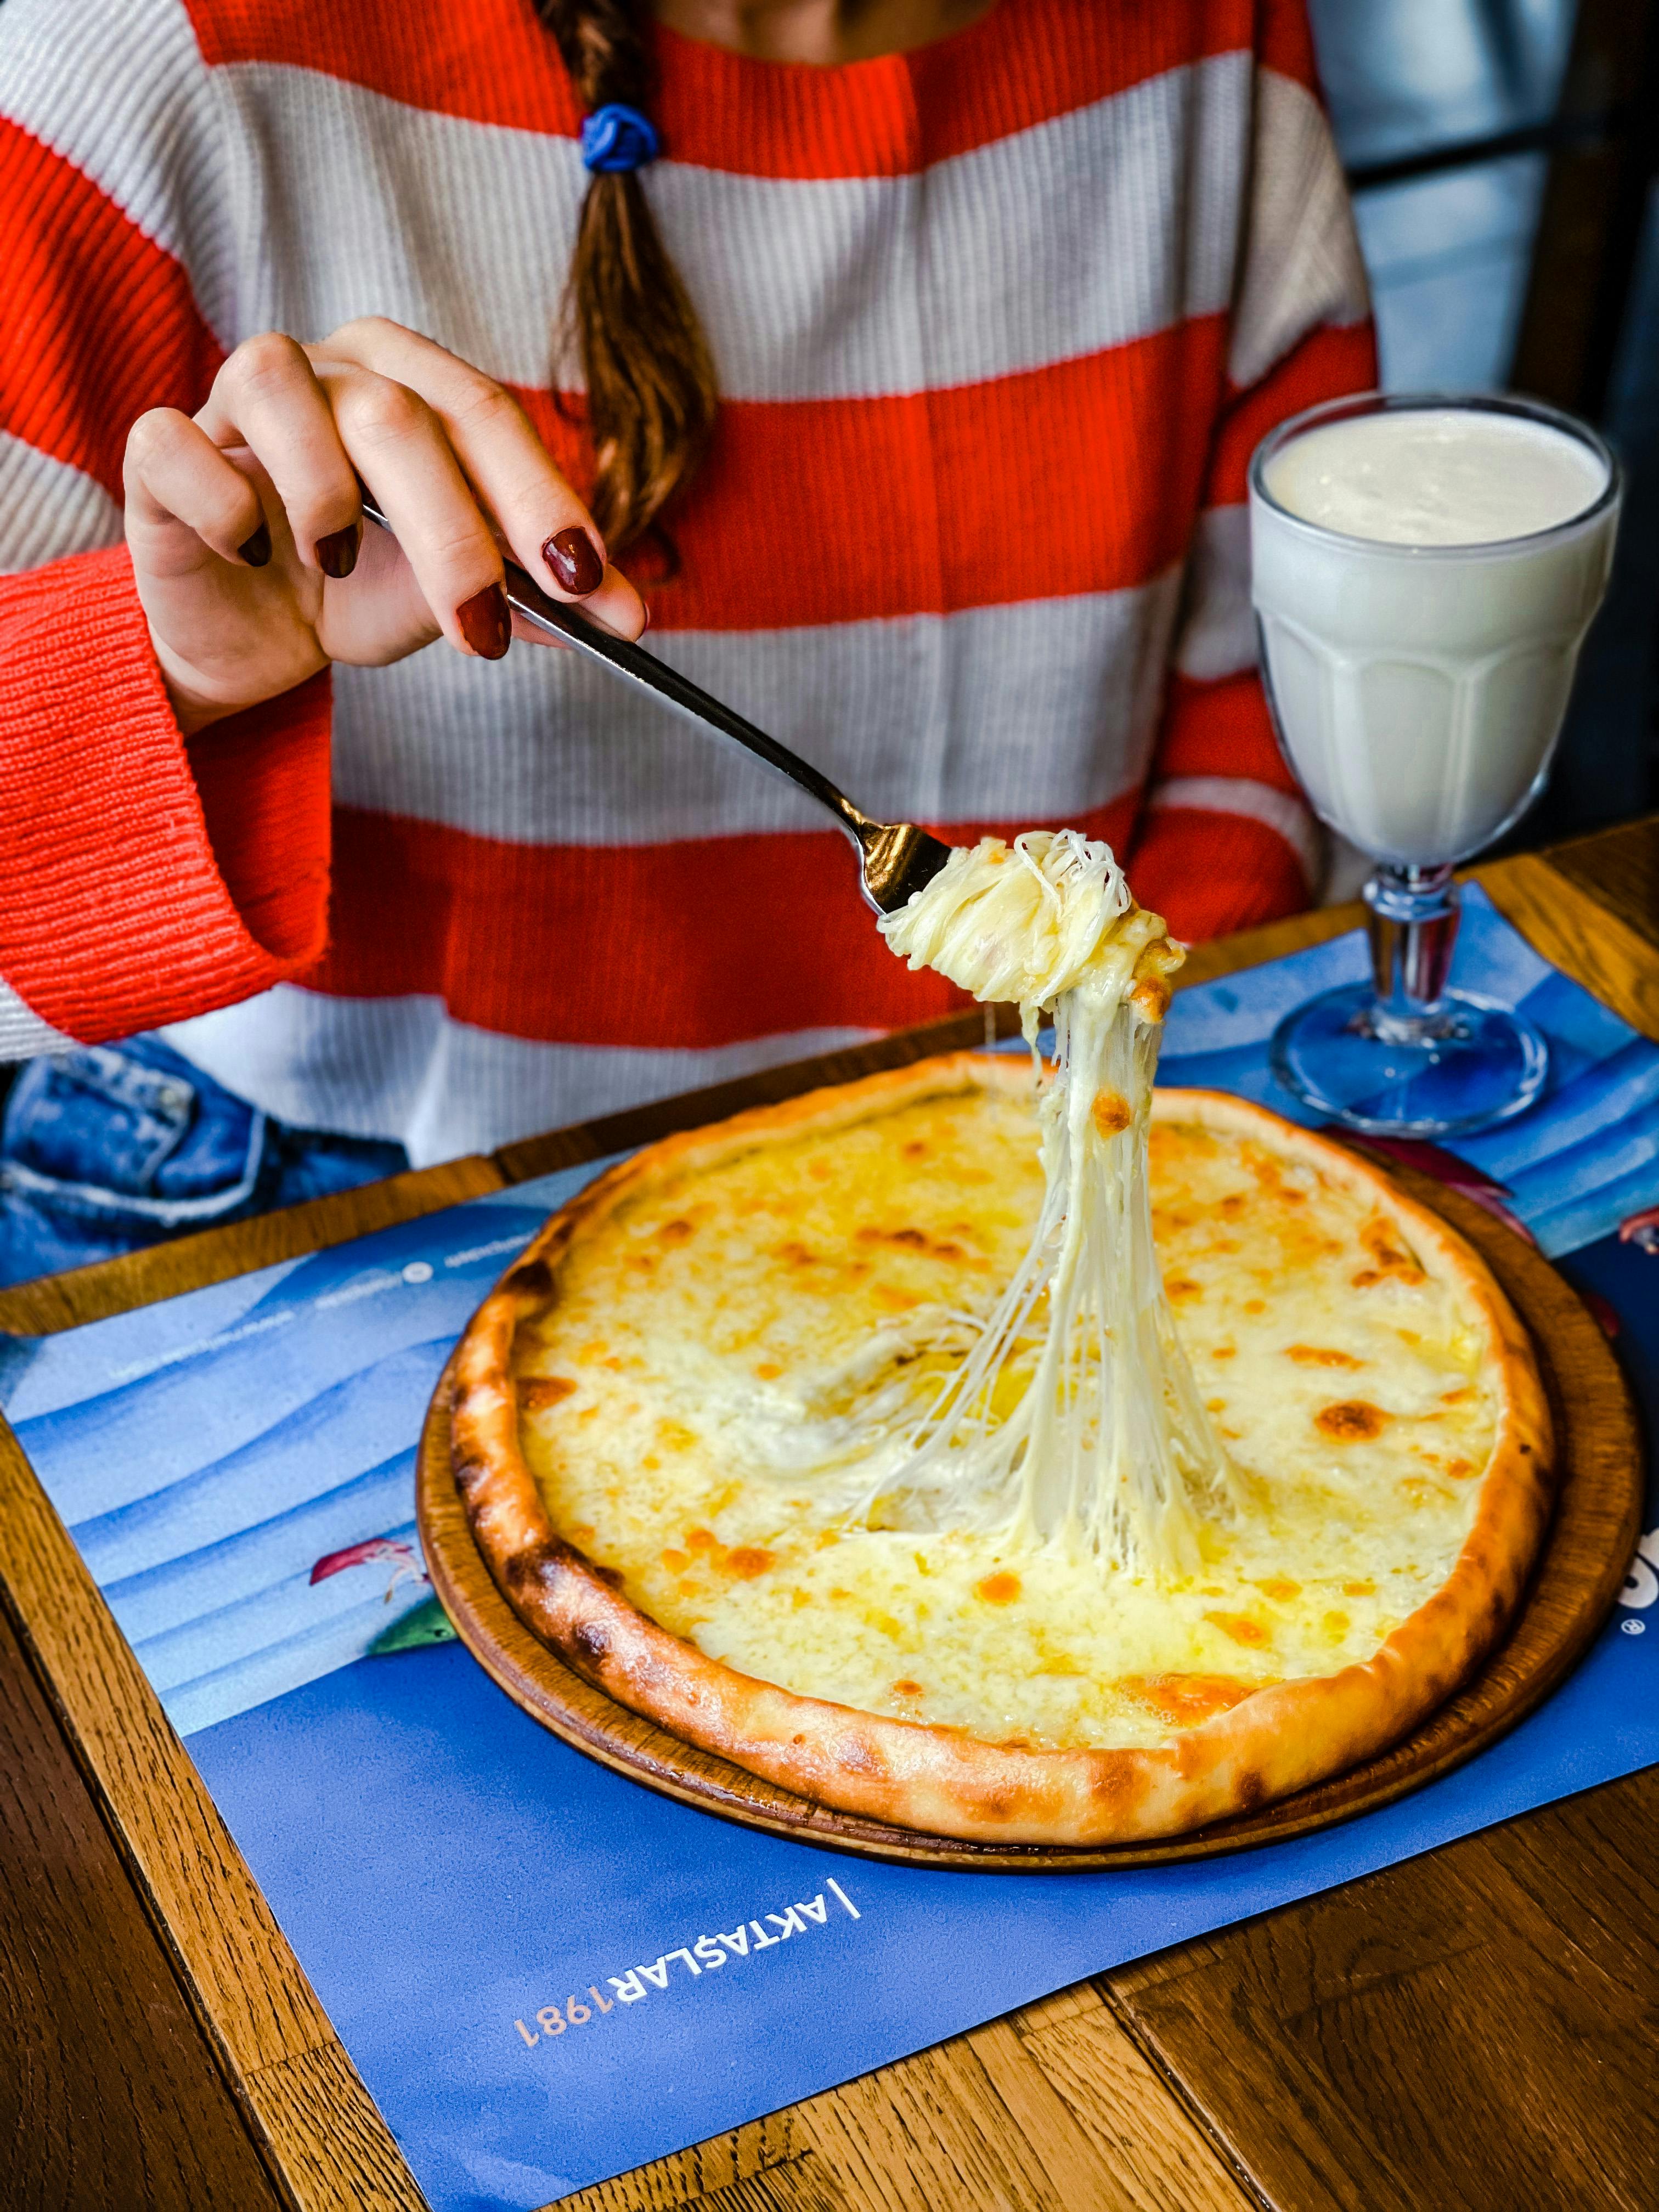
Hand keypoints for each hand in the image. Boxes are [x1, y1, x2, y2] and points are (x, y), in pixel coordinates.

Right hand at [123, 318, 645, 733]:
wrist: (254, 637)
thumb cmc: (360, 590)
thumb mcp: (462, 594)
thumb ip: (543, 594)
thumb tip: (630, 618)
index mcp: (406, 379)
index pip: (485, 415)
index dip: (538, 498)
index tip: (581, 582)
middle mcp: (324, 367)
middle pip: (395, 411)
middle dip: (453, 530)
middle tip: (484, 628)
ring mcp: (233, 399)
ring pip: (278, 383)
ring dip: (324, 491)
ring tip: (334, 565)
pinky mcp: (161, 450)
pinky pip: (178, 444)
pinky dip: (225, 504)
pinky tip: (253, 554)